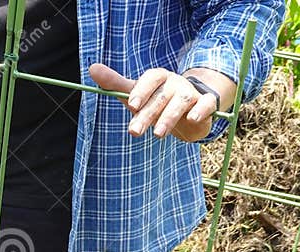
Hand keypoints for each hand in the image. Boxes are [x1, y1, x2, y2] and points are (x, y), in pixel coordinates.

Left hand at [89, 64, 227, 141]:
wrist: (189, 111)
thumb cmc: (157, 101)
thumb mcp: (136, 94)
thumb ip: (115, 84)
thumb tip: (92, 68)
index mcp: (159, 78)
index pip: (151, 78)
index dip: (141, 90)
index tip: (131, 105)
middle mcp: (175, 83)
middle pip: (161, 96)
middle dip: (147, 114)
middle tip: (133, 132)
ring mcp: (192, 93)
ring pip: (182, 101)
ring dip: (169, 117)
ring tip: (157, 134)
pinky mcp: (206, 105)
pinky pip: (207, 104)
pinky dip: (201, 110)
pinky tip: (192, 119)